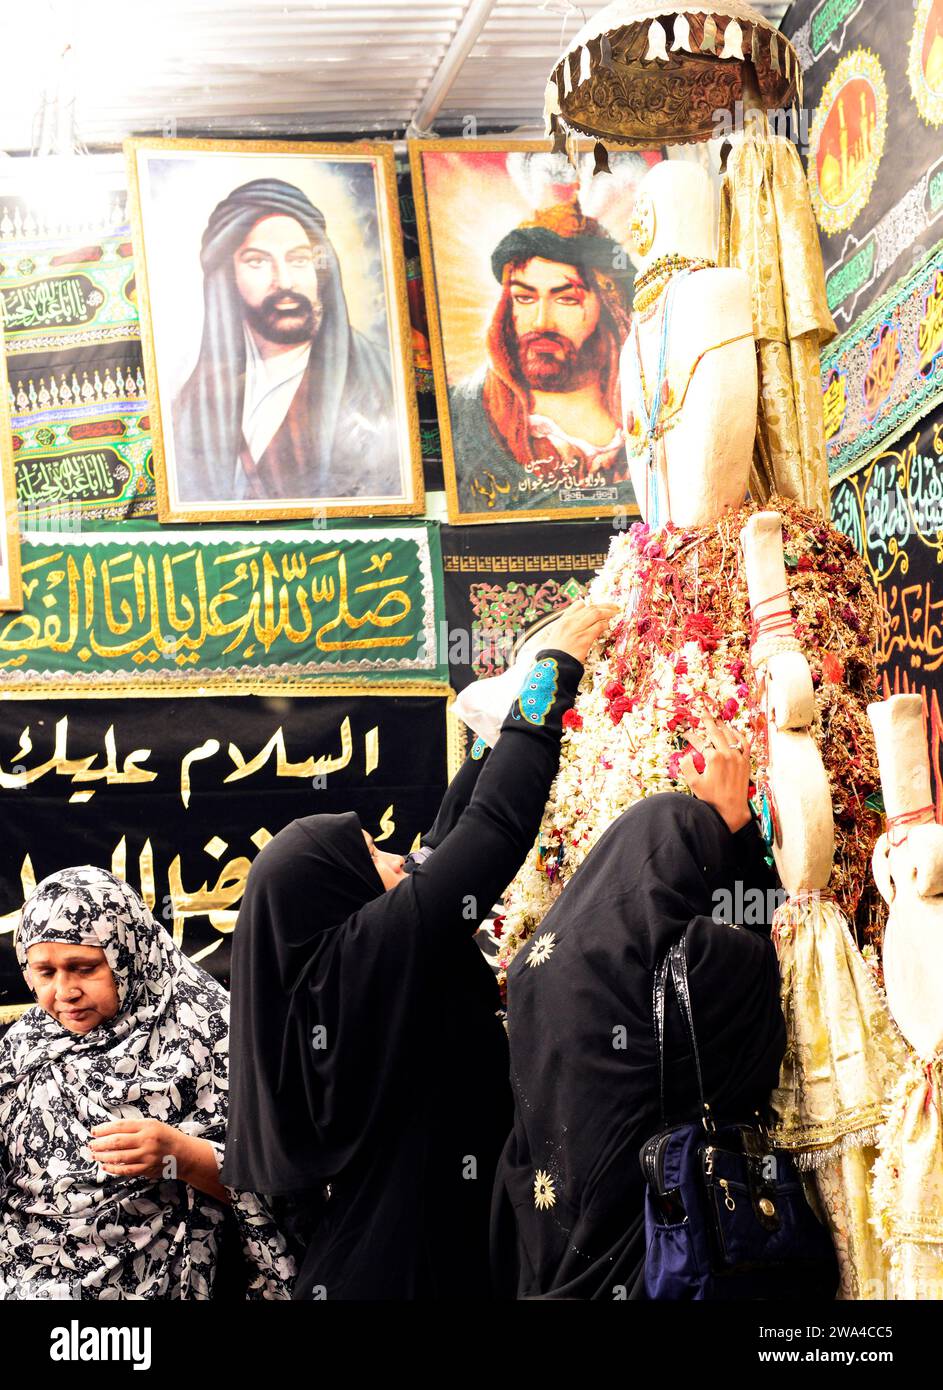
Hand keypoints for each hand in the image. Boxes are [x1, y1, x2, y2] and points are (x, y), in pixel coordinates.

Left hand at [89, 1118, 180, 1181]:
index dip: (105, 1129)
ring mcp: (147, 1156)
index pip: (121, 1126)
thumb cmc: (166, 1137)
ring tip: (94, 1154)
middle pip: (117, 1141)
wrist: (184, 1154)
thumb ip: (135, 1127)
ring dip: (103, 1156)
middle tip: (91, 1144)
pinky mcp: (146, 1169)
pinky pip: (125, 1169)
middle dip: (100, 1143)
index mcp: (148, 1126)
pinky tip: (105, 1166)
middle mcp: (147, 1140)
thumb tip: (111, 1131)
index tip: (94, 1131)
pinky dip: (113, 1168)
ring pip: (119, 1156)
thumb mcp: (154, 1125)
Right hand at [537, 600, 618, 665]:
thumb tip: (577, 630)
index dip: (590, 606)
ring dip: (608, 612)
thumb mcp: (556, 638)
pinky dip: (605, 624)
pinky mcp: (585, 638)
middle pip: (591, 608)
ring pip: (596, 613)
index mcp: (563, 621)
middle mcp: (570, 622)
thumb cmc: (554, 655)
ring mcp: (577, 629)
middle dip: (605, 606)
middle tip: (614, 607)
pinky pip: (598, 626)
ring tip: (616, 613)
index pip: (578, 605)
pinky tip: (608, 626)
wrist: (553, 665)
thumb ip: (567, 631)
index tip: (598, 608)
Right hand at [679, 710, 751, 833]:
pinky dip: (739, 735)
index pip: (700, 742)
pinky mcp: (745, 762)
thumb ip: (687, 767)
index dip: (691, 736)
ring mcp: (738, 757)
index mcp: (714, 758)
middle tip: (703, 710)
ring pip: (730, 735)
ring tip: (716, 719)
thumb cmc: (712, 799)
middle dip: (708, 720)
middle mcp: (727, 754)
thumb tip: (684, 756)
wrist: (732, 810)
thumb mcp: (694, 784)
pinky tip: (734, 731)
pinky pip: (744, 743)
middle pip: (716, 732)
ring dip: (722, 726)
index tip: (685, 733)